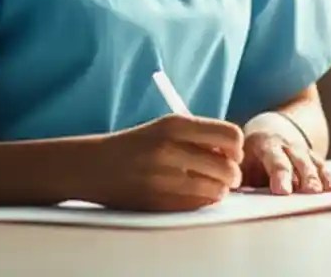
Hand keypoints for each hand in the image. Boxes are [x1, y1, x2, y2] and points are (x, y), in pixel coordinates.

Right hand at [88, 114, 244, 211]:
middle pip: (228, 168)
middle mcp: (170, 149)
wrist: (94, 166)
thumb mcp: (164, 129)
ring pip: (217, 190)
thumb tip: (236, 154)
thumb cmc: (135, 146)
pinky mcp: (159, 201)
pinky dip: (202, 201)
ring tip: (207, 186)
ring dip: (218, 191)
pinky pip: (199, 205)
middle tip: (225, 176)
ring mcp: (164, 177)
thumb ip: (198, 136)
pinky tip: (191, 194)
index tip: (231, 154)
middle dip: (232, 175)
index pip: (230, 135)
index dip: (236, 148)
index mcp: (174, 125)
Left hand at [240, 112, 330, 194]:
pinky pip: (323, 167)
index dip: (279, 175)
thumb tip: (232, 191)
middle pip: (298, 163)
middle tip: (307, 192)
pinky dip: (328, 178)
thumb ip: (241, 173)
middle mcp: (288, 146)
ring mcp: (303, 152)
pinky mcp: (314, 159)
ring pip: (313, 165)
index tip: (281, 191)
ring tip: (320, 193)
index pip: (275, 160)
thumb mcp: (242, 155)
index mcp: (266, 144)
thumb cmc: (251, 150)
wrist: (273, 128)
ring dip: (318, 179)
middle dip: (304, 178)